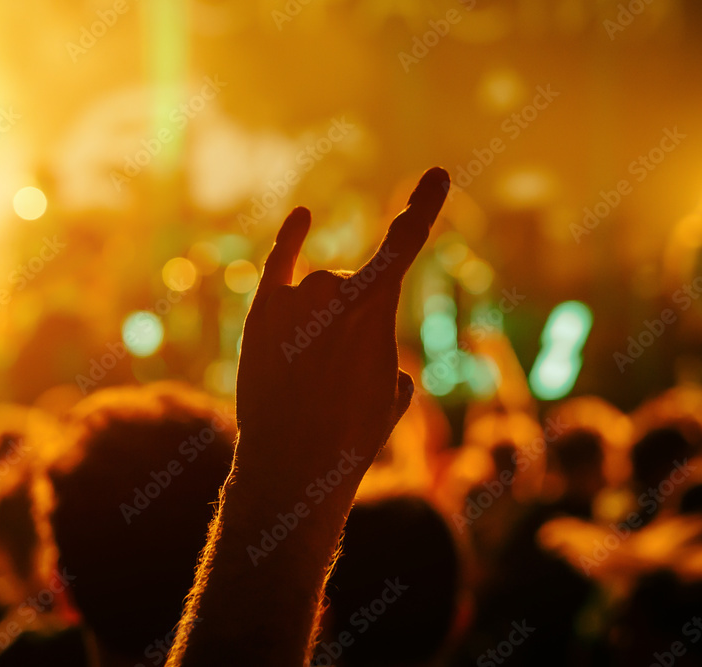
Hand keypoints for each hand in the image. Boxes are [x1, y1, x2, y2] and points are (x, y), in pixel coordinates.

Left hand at [234, 167, 449, 495]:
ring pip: (319, 291)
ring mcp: (293, 298)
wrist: (291, 466)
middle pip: (351, 286)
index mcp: (377, 306)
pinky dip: (291, 241)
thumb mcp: (388, 396)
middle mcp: (333, 290)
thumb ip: (384, 355)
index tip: (438, 173)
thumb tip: (372, 350)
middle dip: (349, 322)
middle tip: (335, 376)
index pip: (406, 243)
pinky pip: (279, 265)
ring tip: (308, 374)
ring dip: (319, 320)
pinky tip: (303, 218)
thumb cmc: (351, 438)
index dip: (423, 206)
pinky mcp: (262, 312)